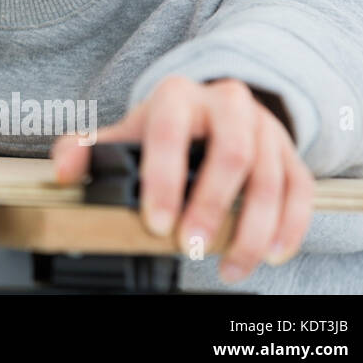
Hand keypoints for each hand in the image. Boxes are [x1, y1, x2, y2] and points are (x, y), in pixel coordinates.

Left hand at [50, 75, 314, 283]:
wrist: (214, 111)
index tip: (156, 222)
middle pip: (230, 154)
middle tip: (188, 248)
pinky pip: (300, 192)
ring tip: (228, 266)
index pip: (170, 131)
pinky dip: (289, 228)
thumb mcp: (124, 133)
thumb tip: (62, 172)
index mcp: (178, 96)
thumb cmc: (163, 129)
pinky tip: (269, 255)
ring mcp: (265, 129)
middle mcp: (228, 104)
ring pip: (270, 179)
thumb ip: (86, 150)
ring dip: (252, 230)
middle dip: (210, 207)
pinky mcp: (291, 155)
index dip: (163, 178)